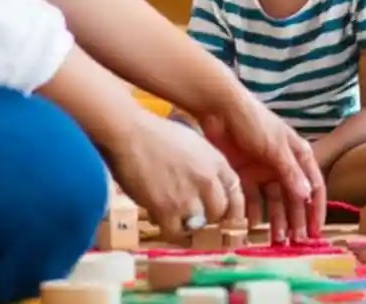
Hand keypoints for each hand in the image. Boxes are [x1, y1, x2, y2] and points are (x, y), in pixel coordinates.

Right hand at [100, 108, 245, 241]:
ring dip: (188, 224)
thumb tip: (208, 184)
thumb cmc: (156, 134)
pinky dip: (170, 232)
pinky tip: (162, 223)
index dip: (233, 208)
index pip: (235, 192)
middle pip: (219, 212)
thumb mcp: (193, 142)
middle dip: (208, 216)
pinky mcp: (166, 209)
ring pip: (199, 224)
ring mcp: (188, 196)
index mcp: (216, 161)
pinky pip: (176, 233)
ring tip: (175, 217)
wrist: (130, 135)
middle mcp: (207, 180)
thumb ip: (206, 164)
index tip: (227, 217)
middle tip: (193, 215)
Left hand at [196, 94, 326, 243]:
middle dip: (296, 221)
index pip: (314, 186)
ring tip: (276, 241)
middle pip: (294, 198)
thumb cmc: (253, 121)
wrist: (219, 108)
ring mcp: (263, 171)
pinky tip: (252, 227)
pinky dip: (252, 212)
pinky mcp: (244, 174)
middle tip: (295, 244)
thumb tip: (306, 197)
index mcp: (298, 155)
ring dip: (276, 221)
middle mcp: (283, 165)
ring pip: (273, 202)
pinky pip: (251, 198)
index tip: (316, 231)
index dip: (316, 209)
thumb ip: (290, 173)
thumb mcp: (275, 147)